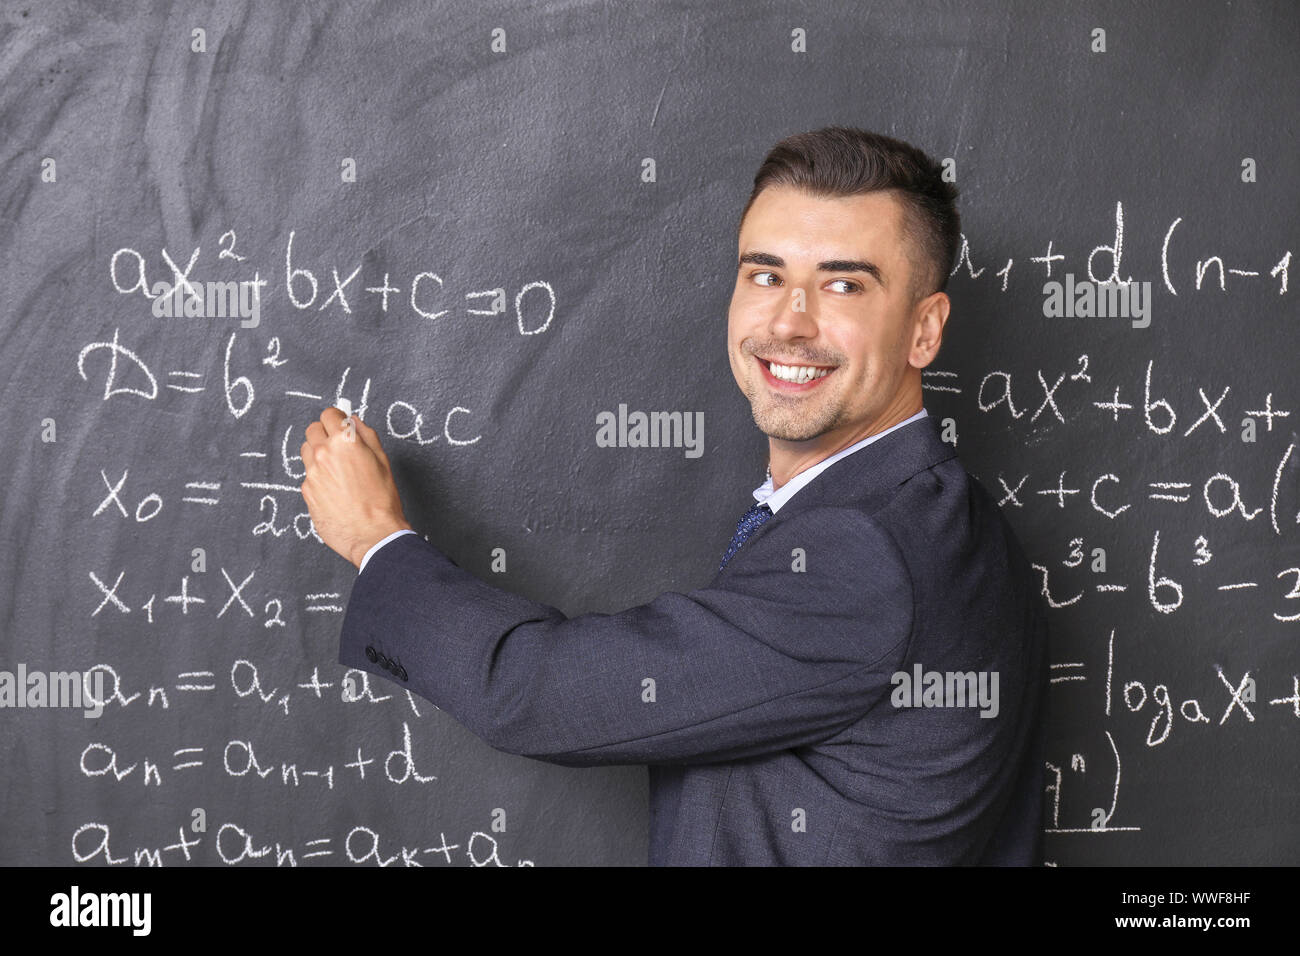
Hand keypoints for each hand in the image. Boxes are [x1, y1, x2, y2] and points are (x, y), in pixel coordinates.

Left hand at [300, 408, 411, 567]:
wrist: (372, 535)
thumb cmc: (382, 501)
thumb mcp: (383, 462)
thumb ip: (367, 436)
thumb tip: (353, 422)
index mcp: (345, 442)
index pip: (329, 414)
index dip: (337, 418)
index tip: (341, 424)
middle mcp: (324, 454)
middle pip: (312, 429)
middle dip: (325, 433)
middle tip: (337, 445)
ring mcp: (312, 473)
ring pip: (306, 450)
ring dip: (317, 452)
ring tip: (335, 467)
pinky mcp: (306, 491)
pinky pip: (308, 474)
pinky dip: (318, 476)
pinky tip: (334, 488)